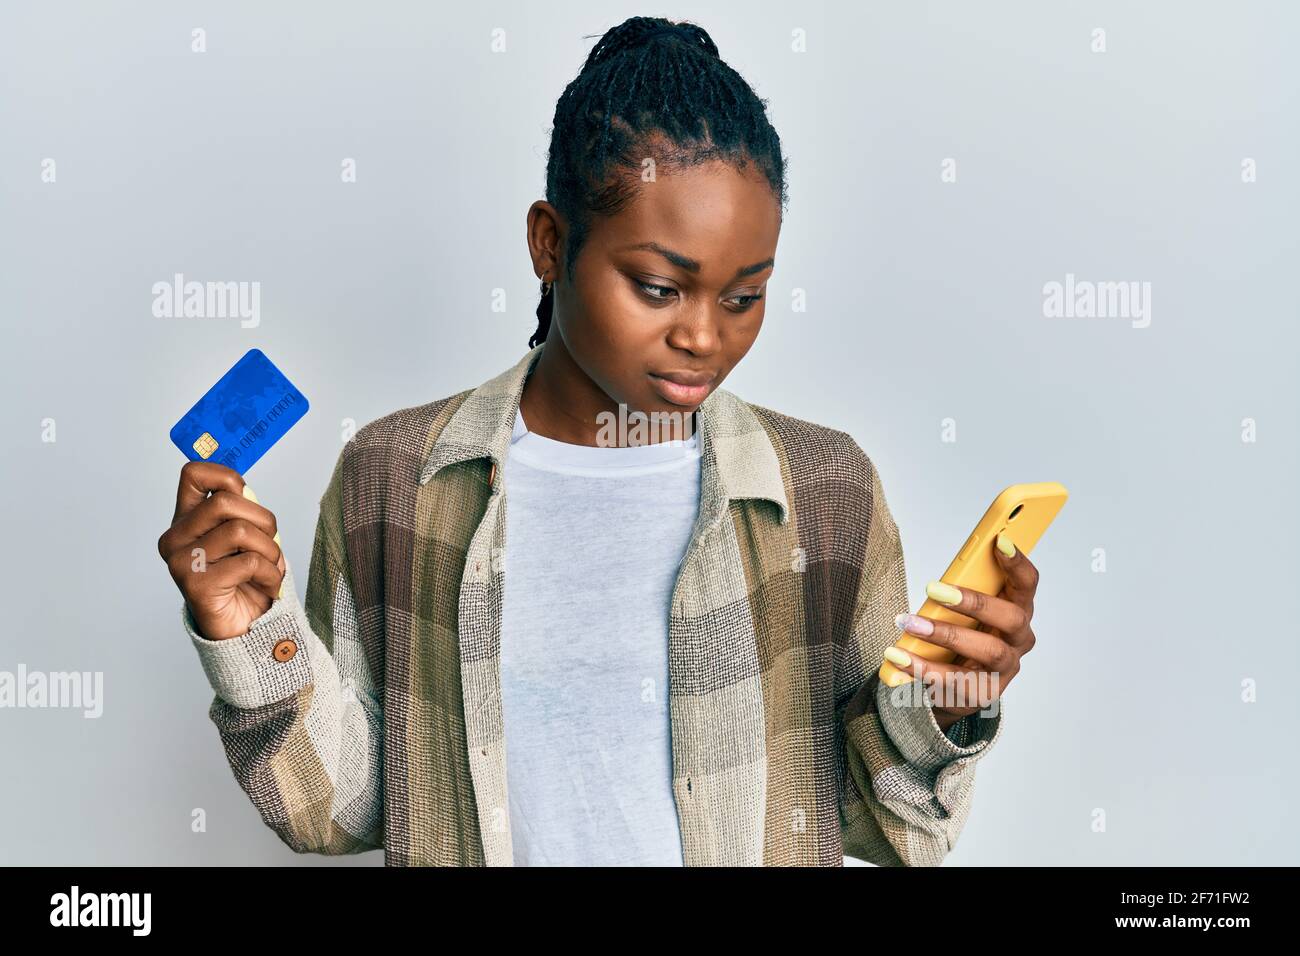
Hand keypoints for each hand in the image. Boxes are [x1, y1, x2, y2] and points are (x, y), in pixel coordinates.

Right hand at [157, 461, 285, 640]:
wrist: (245, 628)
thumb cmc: (247, 579)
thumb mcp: (247, 537)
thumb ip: (242, 511)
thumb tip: (246, 490)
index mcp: (185, 520)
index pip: (192, 474)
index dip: (226, 476)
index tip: (246, 496)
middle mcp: (175, 538)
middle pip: (224, 501)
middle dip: (264, 521)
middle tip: (272, 545)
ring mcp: (181, 562)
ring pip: (239, 531)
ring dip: (270, 550)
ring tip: (271, 568)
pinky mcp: (195, 585)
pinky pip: (247, 562)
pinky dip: (270, 574)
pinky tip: (267, 586)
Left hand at [886, 532, 1038, 732]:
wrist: (950, 691)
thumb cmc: (958, 640)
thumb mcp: (962, 613)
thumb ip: (960, 594)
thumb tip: (941, 579)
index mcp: (1016, 611)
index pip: (1026, 584)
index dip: (1018, 562)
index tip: (1001, 540)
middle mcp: (1017, 640)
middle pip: (1010, 617)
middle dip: (973, 600)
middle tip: (933, 589)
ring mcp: (1003, 670)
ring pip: (986, 650)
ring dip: (943, 633)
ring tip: (907, 623)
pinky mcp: (982, 694)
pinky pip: (953, 680)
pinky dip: (921, 666)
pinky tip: (897, 655)